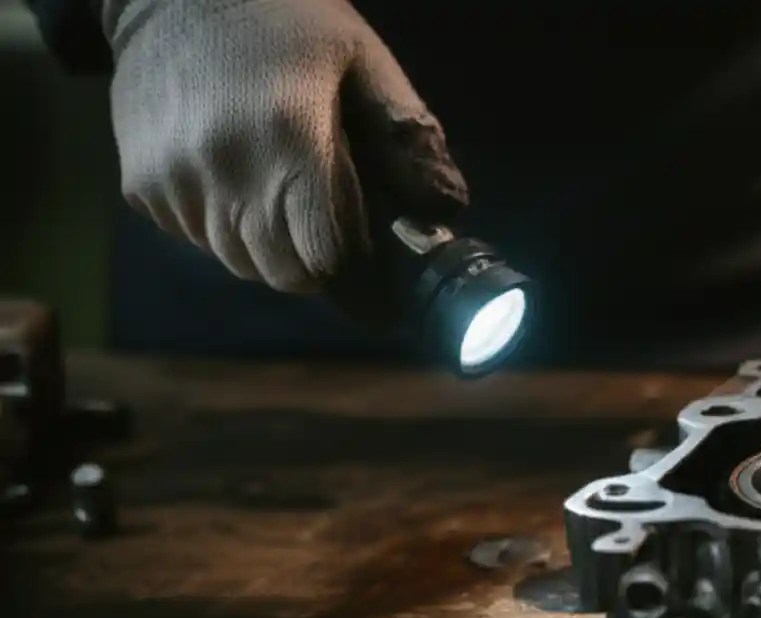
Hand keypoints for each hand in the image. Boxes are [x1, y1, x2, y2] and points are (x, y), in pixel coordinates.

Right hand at [98, 0, 466, 301]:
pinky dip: (222, 225)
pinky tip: (232, 172)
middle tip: (328, 225)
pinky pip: (196, 238)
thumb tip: (445, 209)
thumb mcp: (363, 59)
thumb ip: (407, 134)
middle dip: (315, 262)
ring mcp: (173, 183)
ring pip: (238, 262)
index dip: (355, 267)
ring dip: (268, 246)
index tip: (371, 263)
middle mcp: (225, 171)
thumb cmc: (284, 18)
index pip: (325, 256)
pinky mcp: (139, 187)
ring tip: (279, 189)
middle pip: (283, 273)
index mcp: (289, 137)